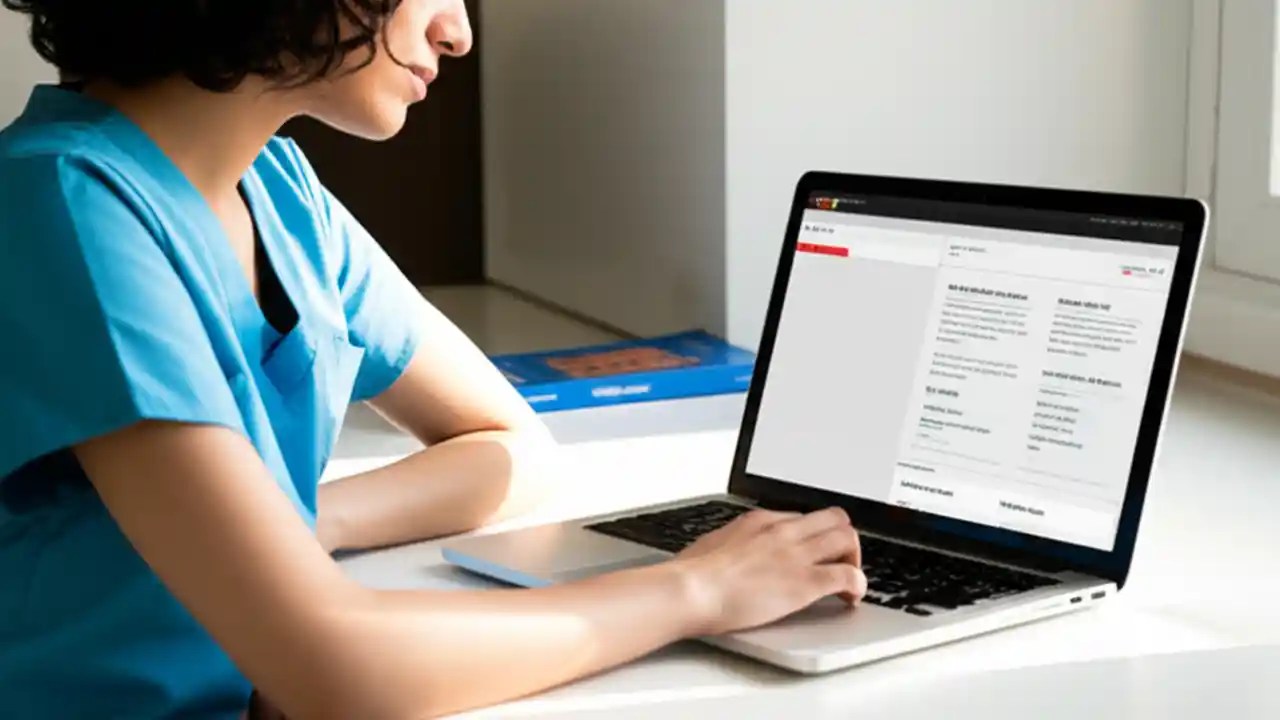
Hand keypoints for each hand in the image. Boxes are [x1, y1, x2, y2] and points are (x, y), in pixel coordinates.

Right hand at [672, 507, 866, 636]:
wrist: (690, 589)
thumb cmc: (691, 574)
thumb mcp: (713, 545)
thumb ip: (731, 546)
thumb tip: (729, 556)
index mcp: (759, 521)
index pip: (801, 518)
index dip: (812, 536)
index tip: (811, 550)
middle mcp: (783, 531)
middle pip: (834, 518)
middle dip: (842, 539)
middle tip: (838, 560)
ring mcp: (797, 555)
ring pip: (847, 539)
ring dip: (854, 559)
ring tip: (848, 580)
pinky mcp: (805, 582)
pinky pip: (848, 576)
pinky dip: (858, 586)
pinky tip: (851, 597)